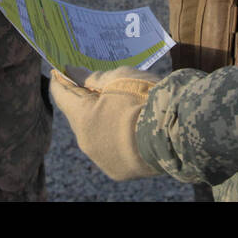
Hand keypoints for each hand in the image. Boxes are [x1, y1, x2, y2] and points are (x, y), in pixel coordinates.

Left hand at [49, 66, 160, 180]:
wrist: (176, 133)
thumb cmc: (145, 99)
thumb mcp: (119, 78)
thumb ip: (92, 77)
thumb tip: (72, 72)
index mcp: (81, 118)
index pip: (61, 95)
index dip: (61, 79)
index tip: (62, 68)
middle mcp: (86, 142)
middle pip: (78, 115)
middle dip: (84, 99)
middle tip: (94, 82)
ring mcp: (101, 159)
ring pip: (94, 134)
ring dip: (100, 119)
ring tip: (117, 104)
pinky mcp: (118, 170)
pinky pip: (109, 149)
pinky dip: (113, 136)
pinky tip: (128, 125)